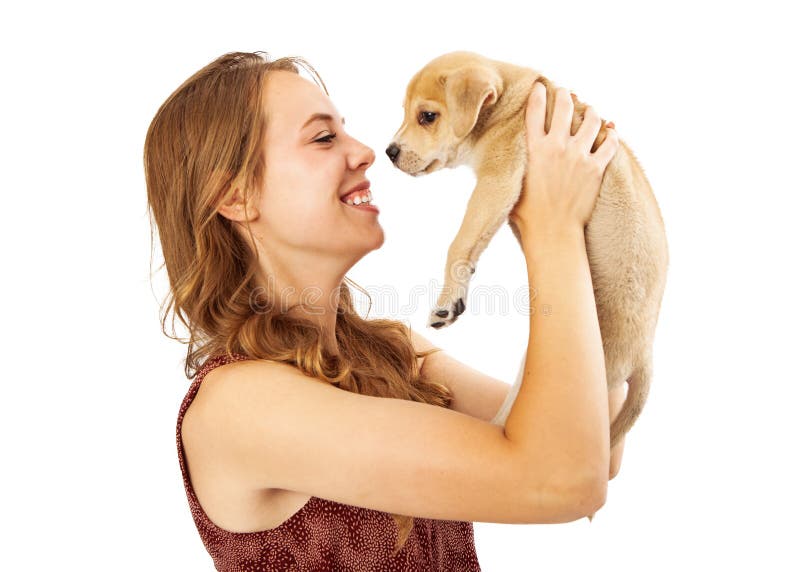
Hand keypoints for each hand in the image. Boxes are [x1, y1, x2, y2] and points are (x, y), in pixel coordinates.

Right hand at [509, 83, 618, 235]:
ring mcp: (579, 156)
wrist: (551, 231)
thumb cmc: (526, 214)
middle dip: (565, 95)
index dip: (539, 94)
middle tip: (566, 93)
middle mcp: (557, 146)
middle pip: (565, 107)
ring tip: (591, 111)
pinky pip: (610, 144)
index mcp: (534, 148)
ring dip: (592, 112)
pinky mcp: (596, 168)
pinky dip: (612, 135)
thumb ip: (517, 162)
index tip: (541, 87)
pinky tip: (611, 131)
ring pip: (592, 120)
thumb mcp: (514, 181)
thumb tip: (508, 154)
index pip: (536, 110)